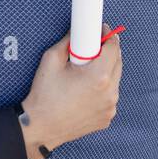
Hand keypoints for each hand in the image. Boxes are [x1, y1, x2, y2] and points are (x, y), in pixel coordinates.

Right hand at [19, 25, 121, 158]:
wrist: (40, 127)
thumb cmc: (44, 94)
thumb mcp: (51, 59)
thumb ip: (68, 41)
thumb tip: (77, 32)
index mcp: (98, 76)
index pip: (113, 47)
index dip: (108, 35)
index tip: (102, 31)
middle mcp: (109, 92)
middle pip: (118, 62)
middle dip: (107, 52)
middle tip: (92, 48)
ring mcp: (110, 107)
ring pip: (115, 80)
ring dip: (105, 71)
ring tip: (84, 73)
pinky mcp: (107, 118)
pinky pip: (110, 97)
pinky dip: (102, 90)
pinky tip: (85, 91)